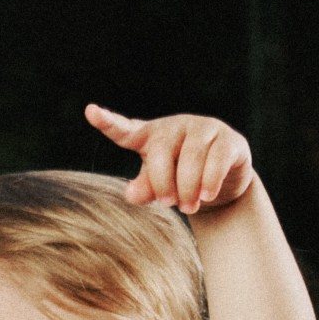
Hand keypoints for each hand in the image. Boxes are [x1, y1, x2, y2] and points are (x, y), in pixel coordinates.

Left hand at [86, 105, 254, 216]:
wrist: (222, 181)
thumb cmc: (180, 180)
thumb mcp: (158, 187)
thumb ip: (144, 189)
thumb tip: (132, 193)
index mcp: (150, 136)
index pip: (125, 130)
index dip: (108, 122)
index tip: (90, 112)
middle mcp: (175, 127)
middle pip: (161, 151)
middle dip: (162, 182)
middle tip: (168, 204)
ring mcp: (203, 129)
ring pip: (191, 158)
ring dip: (188, 189)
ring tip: (189, 207)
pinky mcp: (228, 140)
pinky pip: (216, 159)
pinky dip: (209, 181)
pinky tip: (207, 195)